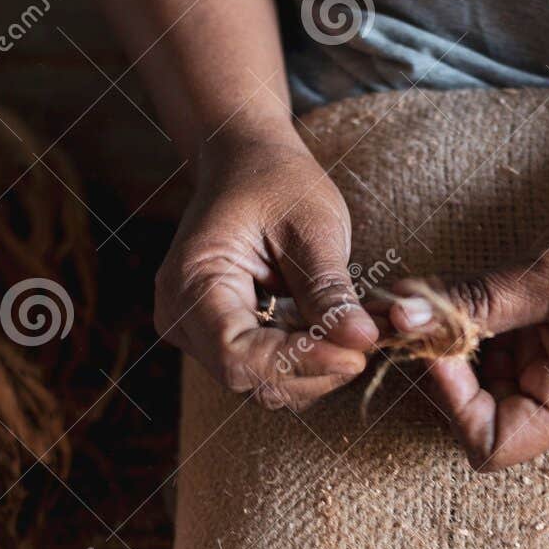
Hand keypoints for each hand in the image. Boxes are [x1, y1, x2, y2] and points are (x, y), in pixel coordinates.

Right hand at [154, 130, 377, 408]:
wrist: (247, 165)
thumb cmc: (276, 182)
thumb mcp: (313, 227)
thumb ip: (330, 289)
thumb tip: (362, 341)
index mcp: (192, 282)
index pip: (238, 356)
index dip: (299, 365)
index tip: (356, 356)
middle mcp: (181, 318)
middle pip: (251, 379)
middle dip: (314, 370)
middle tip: (368, 340)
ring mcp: (196, 332)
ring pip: (262, 383)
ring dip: (316, 369)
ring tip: (356, 331)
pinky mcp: (220, 338)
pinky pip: (265, 370)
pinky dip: (306, 360)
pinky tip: (334, 333)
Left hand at [392, 179, 548, 469]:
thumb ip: (474, 302)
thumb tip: (401, 314)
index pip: (488, 444)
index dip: (451, 401)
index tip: (434, 342)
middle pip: (480, 414)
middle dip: (444, 368)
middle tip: (417, 314)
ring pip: (483, 378)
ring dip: (455, 341)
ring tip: (434, 297)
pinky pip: (500, 345)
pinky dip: (475, 322)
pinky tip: (463, 290)